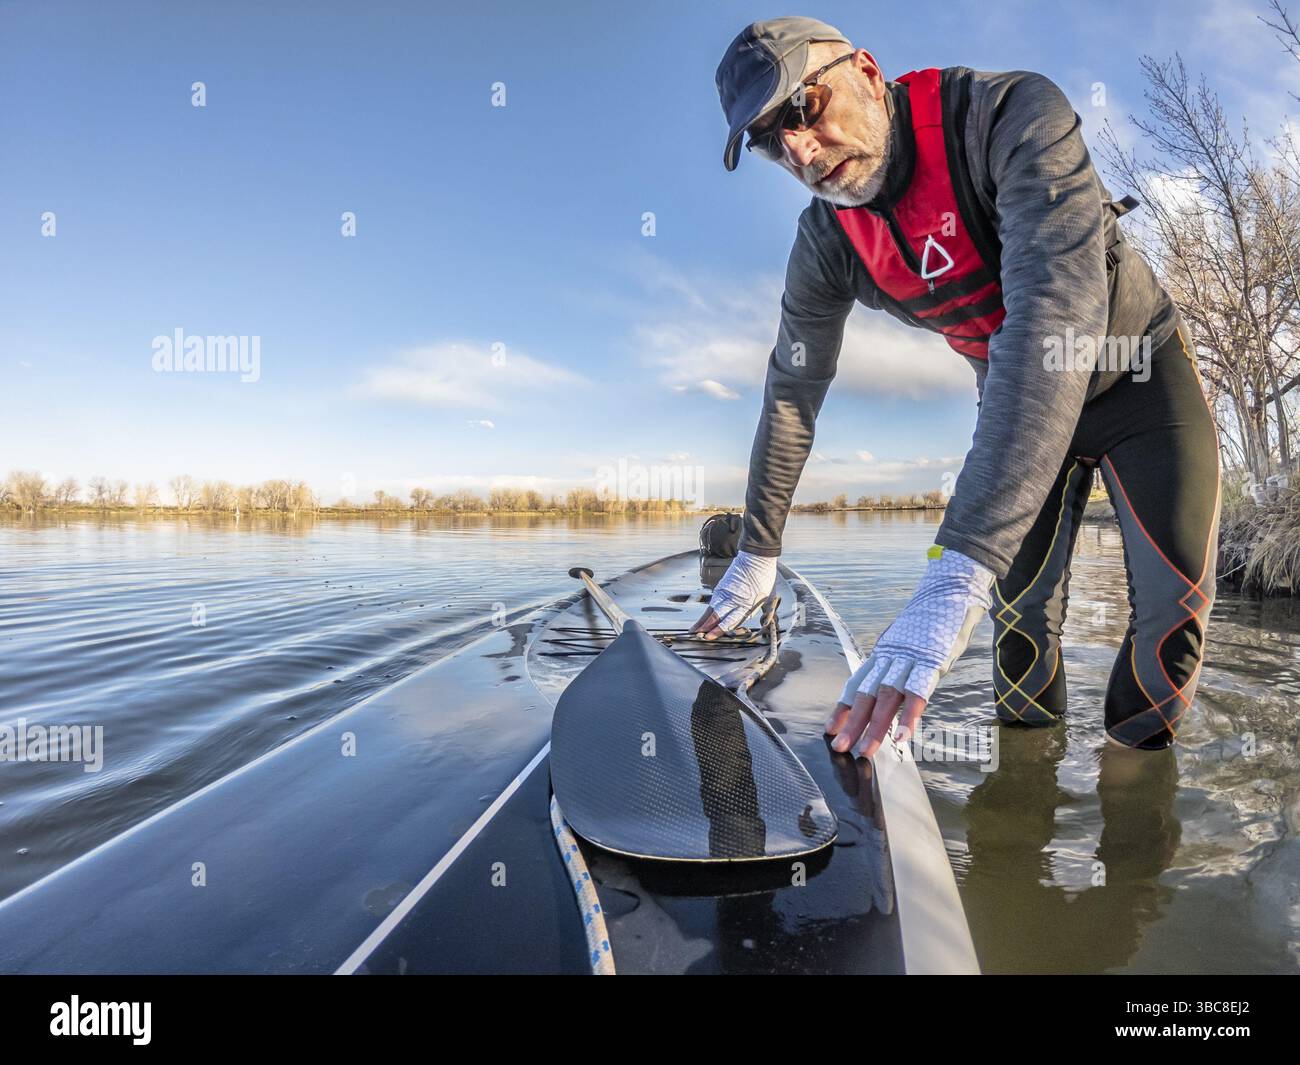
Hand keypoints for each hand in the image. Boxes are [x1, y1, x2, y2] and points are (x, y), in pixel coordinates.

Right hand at [691, 550, 777, 639]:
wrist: (757, 558)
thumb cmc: (765, 577)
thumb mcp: (768, 597)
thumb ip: (765, 611)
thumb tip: (766, 621)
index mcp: (746, 605)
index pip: (729, 621)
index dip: (718, 630)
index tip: (709, 637)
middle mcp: (734, 600)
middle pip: (716, 616)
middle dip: (705, 627)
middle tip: (696, 635)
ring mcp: (726, 592)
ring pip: (712, 609)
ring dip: (703, 620)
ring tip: (695, 628)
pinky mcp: (722, 585)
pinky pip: (714, 600)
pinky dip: (708, 610)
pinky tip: (704, 615)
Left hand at [825, 545, 993, 758]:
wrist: (951, 590)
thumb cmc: (933, 620)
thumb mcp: (908, 640)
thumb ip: (900, 662)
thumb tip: (894, 686)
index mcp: (884, 653)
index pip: (858, 684)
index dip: (843, 708)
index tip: (830, 729)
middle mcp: (890, 656)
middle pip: (866, 694)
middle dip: (852, 723)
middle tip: (838, 747)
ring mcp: (910, 659)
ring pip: (887, 697)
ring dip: (875, 727)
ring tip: (866, 751)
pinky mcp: (932, 661)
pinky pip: (917, 693)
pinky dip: (909, 716)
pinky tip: (902, 738)